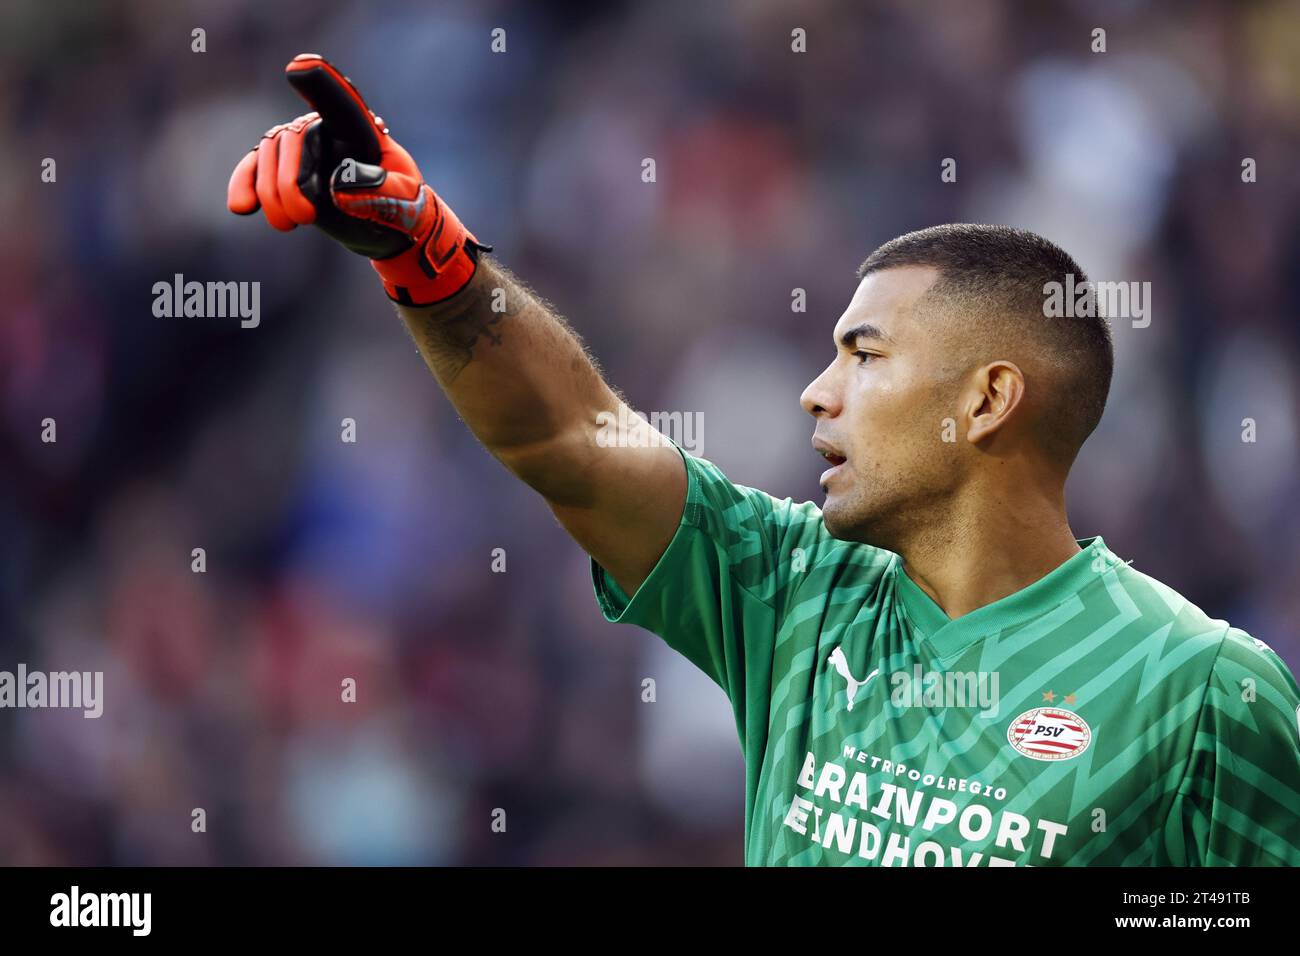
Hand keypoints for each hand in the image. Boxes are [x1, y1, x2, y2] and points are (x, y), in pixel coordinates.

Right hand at [227, 53, 489, 305]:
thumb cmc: (403, 209)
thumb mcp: (407, 205)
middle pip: (293, 138)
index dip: (322, 83)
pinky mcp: (283, 171)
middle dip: (288, 180)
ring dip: (270, 192)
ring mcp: (302, 149)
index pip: (341, 102)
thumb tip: (340, 185)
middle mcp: (326, 130)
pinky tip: (241, 207)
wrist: (387, 228)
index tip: (300, 67)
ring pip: (269, 153)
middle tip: (304, 219)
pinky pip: (254, 167)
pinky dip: (244, 184)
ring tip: (288, 225)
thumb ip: (383, 194)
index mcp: (361, 130)